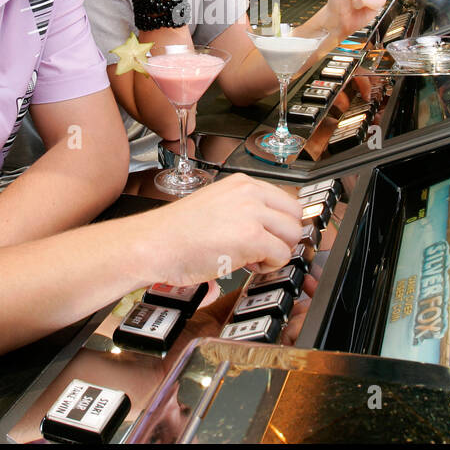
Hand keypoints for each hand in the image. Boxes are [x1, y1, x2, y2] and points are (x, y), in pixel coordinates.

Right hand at [144, 173, 301, 286]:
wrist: (154, 243)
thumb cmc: (176, 231)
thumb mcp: (215, 205)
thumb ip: (243, 210)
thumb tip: (266, 227)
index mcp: (241, 183)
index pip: (285, 199)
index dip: (280, 223)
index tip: (274, 235)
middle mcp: (249, 193)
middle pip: (295, 215)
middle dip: (283, 237)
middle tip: (263, 249)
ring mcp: (252, 214)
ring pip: (292, 235)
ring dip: (277, 251)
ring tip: (253, 258)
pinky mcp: (252, 237)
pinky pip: (281, 256)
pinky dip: (268, 266)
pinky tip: (247, 265)